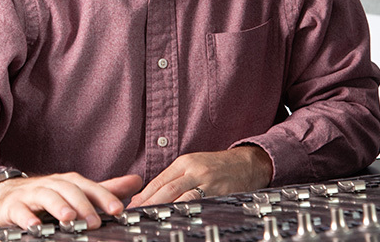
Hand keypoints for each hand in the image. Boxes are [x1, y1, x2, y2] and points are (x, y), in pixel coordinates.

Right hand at [0, 172, 142, 229]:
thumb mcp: (76, 191)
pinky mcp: (14, 206)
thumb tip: (136, 181)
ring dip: (59, 207)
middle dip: (84, 205)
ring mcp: (32, 194)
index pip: (90, 187)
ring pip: (47, 196)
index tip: (119, 210)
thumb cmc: (46, 194)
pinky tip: (35, 227)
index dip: (105, 197)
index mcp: (69, 182)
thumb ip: (104, 189)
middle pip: (70, 190)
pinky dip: (28, 218)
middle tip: (96, 221)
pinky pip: (20, 211)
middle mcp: (52, 185)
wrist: (5, 194)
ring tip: (69, 219)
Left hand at [128, 146, 271, 206]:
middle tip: (137, 214)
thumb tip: (147, 196)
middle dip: (150, 203)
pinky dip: (185, 211)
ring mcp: (207, 182)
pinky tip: (177, 218)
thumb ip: (172, 179)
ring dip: (165, 208)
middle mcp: (194, 170)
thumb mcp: (192, 165)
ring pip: (181, 196)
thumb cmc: (216, 166)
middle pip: (167, 189)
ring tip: (152, 217)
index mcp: (185, 162)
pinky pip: (199, 203)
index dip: (144, 195)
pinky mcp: (219, 193)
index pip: (159, 180)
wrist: (246, 164)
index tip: (133, 206)